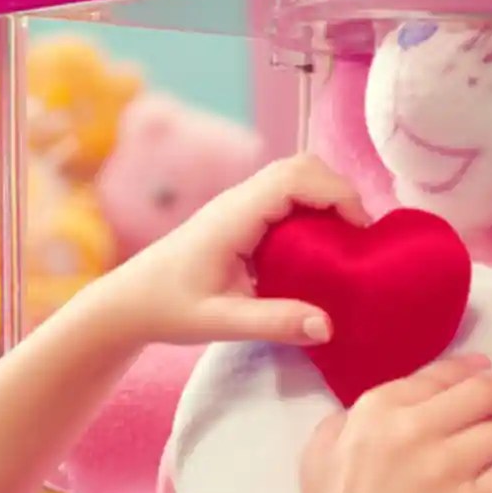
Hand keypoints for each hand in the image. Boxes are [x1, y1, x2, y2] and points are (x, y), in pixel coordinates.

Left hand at [102, 154, 370, 345]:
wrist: (130, 303)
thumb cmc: (169, 309)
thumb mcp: (221, 322)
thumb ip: (274, 323)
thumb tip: (328, 326)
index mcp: (234, 217)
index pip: (294, 178)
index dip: (336, 194)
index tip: (361, 230)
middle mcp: (238, 201)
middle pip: (301, 166)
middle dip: (339, 191)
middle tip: (361, 236)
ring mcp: (239, 205)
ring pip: (295, 177)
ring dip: (327, 197)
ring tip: (348, 240)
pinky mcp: (242, 217)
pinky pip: (286, 196)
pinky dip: (313, 208)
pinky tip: (322, 247)